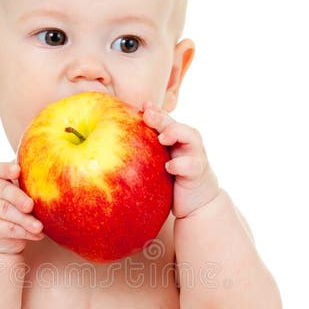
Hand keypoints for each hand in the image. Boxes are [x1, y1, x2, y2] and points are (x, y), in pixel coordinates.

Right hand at [0, 161, 44, 253]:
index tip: (17, 170)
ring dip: (25, 220)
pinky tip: (37, 234)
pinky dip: (25, 232)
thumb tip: (49, 177)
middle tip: (30, 205)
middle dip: (18, 197)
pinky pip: (8, 229)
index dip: (6, 169)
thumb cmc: (9, 206)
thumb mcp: (13, 192)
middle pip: (2, 190)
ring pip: (5, 212)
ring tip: (39, 226)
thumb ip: (24, 183)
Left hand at [142, 103, 219, 218]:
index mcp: (174, 139)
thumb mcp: (158, 166)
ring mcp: (195, 156)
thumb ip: (145, 155)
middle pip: (174, 124)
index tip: (140, 106)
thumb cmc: (173, 182)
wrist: (198, 203)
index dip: (153, 111)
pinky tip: (168, 167)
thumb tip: (110, 151)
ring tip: (162, 138)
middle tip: (147, 114)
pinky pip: (192, 165)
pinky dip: (181, 164)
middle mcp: (185, 143)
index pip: (164, 120)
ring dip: (176, 133)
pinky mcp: (198, 173)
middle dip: (160, 118)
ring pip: (191, 136)